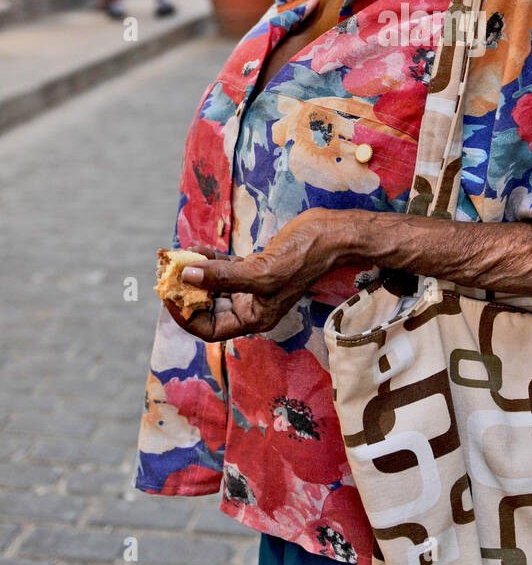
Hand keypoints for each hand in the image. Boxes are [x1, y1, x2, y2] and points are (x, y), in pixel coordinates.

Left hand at [172, 210, 345, 341]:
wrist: (330, 235)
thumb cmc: (303, 259)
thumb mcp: (261, 272)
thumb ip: (223, 276)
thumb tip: (187, 276)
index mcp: (254, 318)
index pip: (209, 329)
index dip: (186, 316)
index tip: (169, 295)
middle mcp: (251, 305)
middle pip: (208, 306)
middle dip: (187, 290)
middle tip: (167, 272)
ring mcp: (252, 285)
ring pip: (213, 284)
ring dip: (195, 271)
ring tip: (177, 256)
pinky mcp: (255, 265)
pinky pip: (223, 266)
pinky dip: (208, 258)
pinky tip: (196, 247)